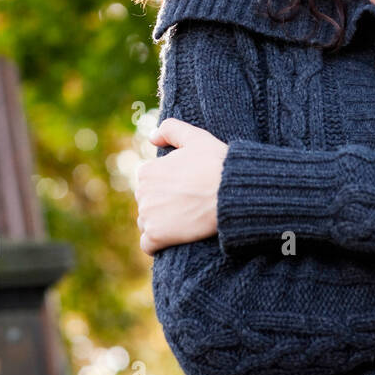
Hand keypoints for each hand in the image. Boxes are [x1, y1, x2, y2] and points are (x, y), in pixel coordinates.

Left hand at [135, 118, 227, 254]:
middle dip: (162, 204)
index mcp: (147, 171)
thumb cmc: (216, 164)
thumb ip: (170, 129)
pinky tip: (174, 239)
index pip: (149, 183)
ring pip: (147, 223)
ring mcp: (148, 215)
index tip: (185, 189)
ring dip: (160, 224)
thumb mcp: (195, 137)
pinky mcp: (156, 236)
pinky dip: (157, 245)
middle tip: (188, 204)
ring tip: (184, 221)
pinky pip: (147, 245)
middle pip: (147, 203)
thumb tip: (151, 138)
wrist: (232, 193)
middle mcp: (142, 192)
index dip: (167, 185)